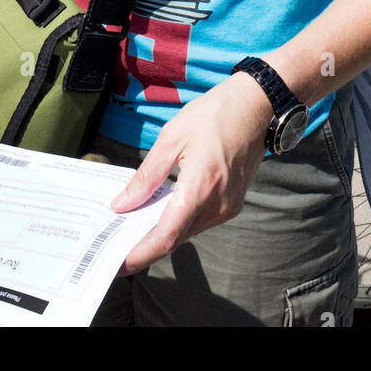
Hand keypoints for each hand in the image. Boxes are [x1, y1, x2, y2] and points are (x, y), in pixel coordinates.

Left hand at [108, 71, 274, 273]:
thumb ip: (146, 176)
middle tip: (115, 246)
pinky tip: (161, 212)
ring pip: (188, 232)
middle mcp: (217, 206)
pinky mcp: (232, 203)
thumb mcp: (171, 138)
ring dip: (162, 233)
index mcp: (199, 188)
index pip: (165, 237)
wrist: (255, 105)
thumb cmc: (212, 115)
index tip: (117, 265)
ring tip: (132, 228)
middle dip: (145, 246)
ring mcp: (228, 207)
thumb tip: (122, 205)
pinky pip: (201, 221)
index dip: (139, 254)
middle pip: (175, 239)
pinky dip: (179, 222)